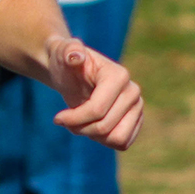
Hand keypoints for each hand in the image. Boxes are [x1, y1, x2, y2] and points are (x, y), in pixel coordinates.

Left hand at [46, 35, 143, 149]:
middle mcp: (133, 91)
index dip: (74, 119)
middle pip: (104, 127)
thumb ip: (68, 50)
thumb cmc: (64, 61)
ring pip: (117, 139)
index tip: (57, 118)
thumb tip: (76, 55)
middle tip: (67, 119)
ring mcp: (137, 107)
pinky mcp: (136, 120)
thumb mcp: (61, 53)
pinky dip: (103, 140)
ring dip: (93, 136)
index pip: (97, 110)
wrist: (71, 72)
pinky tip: (91, 126)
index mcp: (119, 75)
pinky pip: (123, 143)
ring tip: (80, 123)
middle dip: (81, 128)